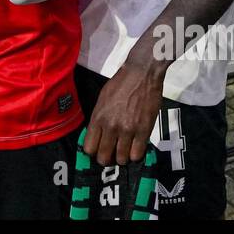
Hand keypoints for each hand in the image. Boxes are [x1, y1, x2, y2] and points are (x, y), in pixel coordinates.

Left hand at [83, 49, 165, 166]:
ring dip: (123, 158)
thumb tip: (97, 135)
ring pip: (121, 159)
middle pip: (104, 157)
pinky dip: (136, 155)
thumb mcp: (102, 99)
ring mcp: (128, 130)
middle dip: (107, 159)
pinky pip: (137, 154)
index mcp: (98, 117)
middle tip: (112, 154)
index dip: (94, 152)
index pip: (89, 148)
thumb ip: (99, 118)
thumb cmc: (120, 84)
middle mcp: (111, 126)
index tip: (99, 150)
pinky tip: (136, 148)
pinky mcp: (144, 131)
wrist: (141, 74)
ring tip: (125, 151)